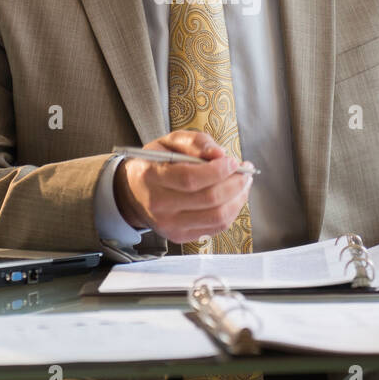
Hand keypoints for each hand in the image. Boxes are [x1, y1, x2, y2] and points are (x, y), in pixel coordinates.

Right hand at [113, 130, 253, 244]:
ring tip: (243, 183)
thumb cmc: (155, 163)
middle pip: (208, 199)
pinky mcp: (180, 236)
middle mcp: (159, 205)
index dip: (218, 170)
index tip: (233, 162)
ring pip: (217, 217)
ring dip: (238, 199)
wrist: (133, 192)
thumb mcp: (169, 142)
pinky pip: (216, 228)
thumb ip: (195, 142)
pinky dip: (231, 211)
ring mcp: (170, 225)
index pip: (190, 178)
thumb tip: (220, 154)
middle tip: (245, 171)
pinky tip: (234, 197)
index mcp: (152, 177)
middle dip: (235, 183)